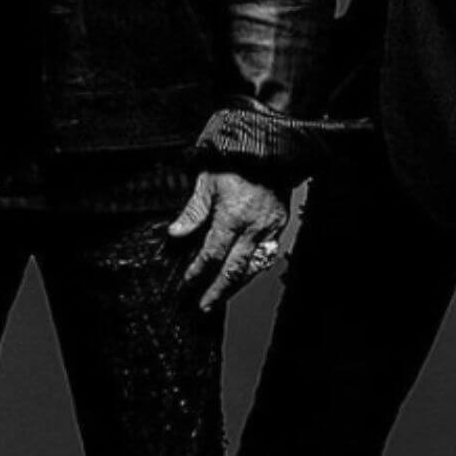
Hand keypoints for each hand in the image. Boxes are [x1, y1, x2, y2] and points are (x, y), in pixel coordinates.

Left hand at [168, 170, 288, 312]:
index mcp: (233, 216)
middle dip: (217, 291)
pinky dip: (253, 270)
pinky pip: (267, 257)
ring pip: (253, 268)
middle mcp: (253, 228)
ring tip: (220, 298)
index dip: (198, 272)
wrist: (269, 149)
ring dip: (236, 286)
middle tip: (203, 306)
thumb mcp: (207, 181)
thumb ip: (193, 211)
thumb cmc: (235, 161)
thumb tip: (175, 233)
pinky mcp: (280, 227)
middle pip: (234, 270)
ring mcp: (270, 229)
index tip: (187, 284)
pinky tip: (243, 277)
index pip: (212, 254)